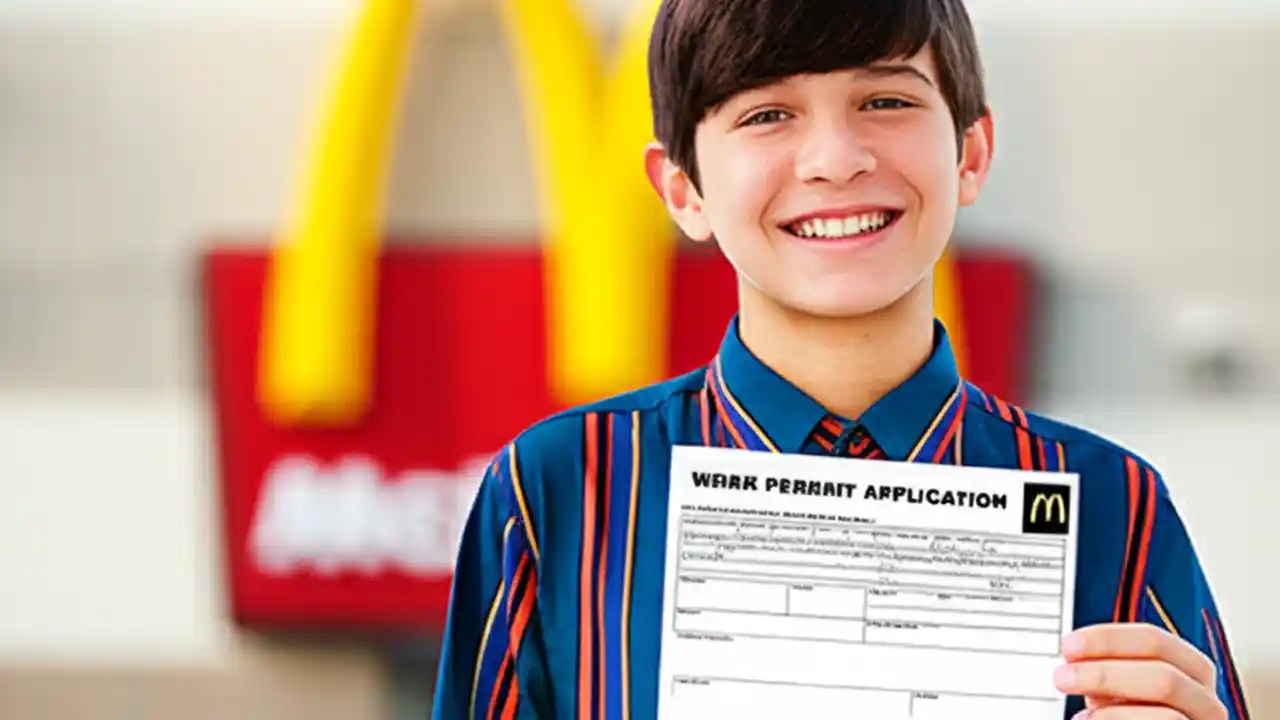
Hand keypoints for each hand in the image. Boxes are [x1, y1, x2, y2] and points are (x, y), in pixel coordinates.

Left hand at [1055, 624, 1226, 718]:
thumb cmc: (1128, 714)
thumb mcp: (1119, 687)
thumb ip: (1107, 670)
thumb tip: (1073, 657)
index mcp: (1188, 668)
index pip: (1154, 639)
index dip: (1109, 640)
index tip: (1069, 646)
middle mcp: (1205, 697)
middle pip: (1163, 676)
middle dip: (1106, 675)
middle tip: (1063, 678)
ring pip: (1168, 715)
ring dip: (1114, 713)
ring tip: (1082, 717)